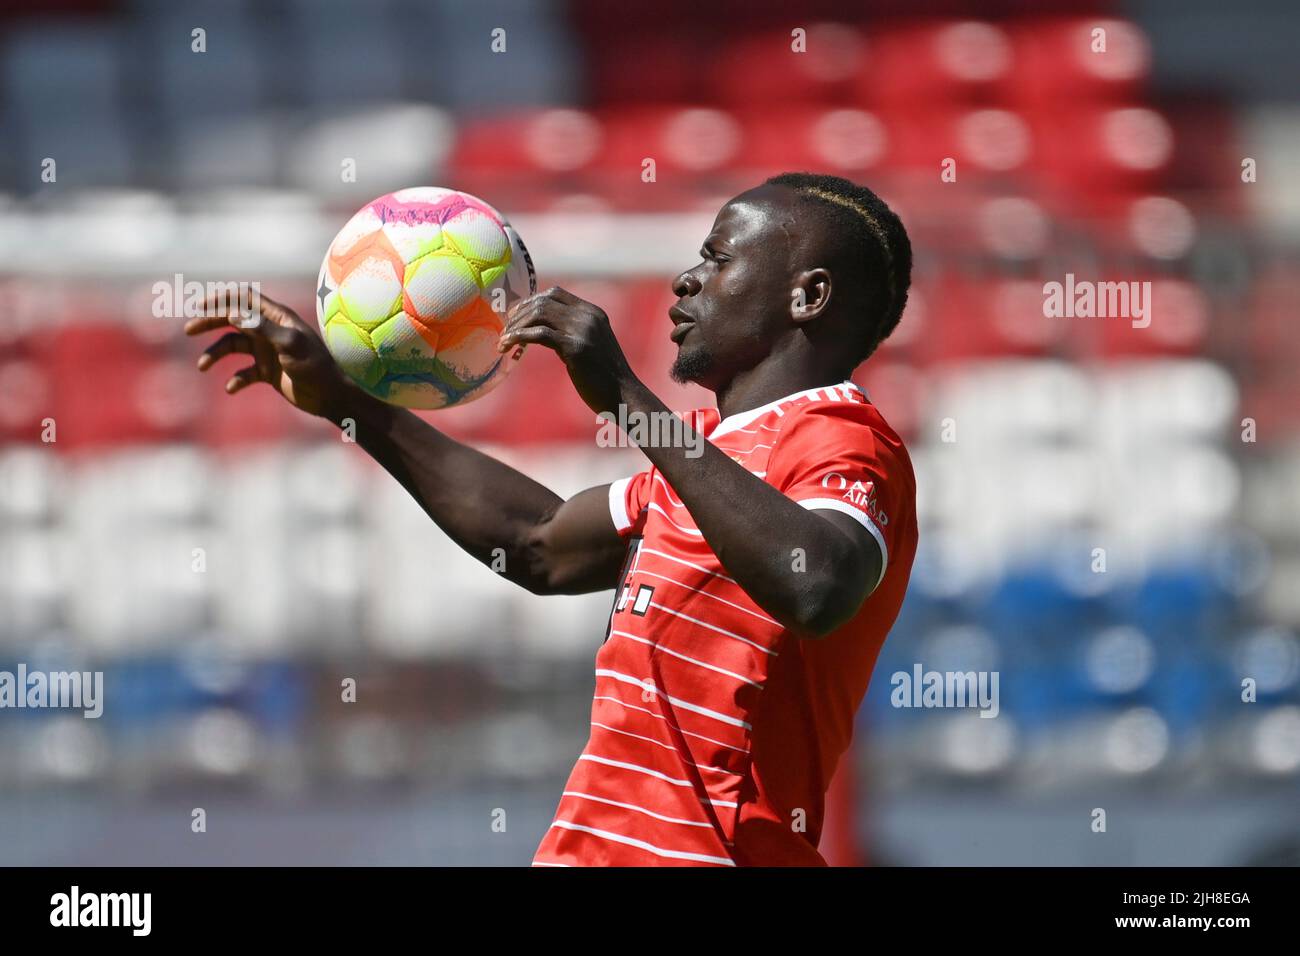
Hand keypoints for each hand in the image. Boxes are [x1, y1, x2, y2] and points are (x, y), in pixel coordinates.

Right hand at [185, 288, 353, 420]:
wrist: (330, 396)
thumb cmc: (316, 366)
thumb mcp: (290, 345)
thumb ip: (262, 328)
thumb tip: (234, 314)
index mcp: (277, 318)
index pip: (245, 298)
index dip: (222, 298)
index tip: (201, 306)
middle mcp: (269, 331)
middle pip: (233, 320)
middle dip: (210, 323)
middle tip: (189, 329)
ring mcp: (267, 351)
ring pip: (233, 347)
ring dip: (216, 355)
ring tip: (202, 366)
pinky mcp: (266, 372)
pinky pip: (243, 373)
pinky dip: (235, 380)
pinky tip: (232, 388)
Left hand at [498, 286, 637, 414]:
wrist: (625, 397)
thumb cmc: (607, 379)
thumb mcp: (593, 346)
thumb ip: (575, 333)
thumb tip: (545, 332)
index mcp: (594, 313)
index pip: (556, 294)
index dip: (532, 301)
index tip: (516, 315)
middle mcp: (588, 316)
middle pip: (544, 301)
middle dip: (519, 313)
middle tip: (505, 328)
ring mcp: (582, 330)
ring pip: (539, 314)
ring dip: (516, 326)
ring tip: (503, 340)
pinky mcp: (575, 347)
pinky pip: (538, 334)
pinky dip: (518, 337)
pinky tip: (507, 345)